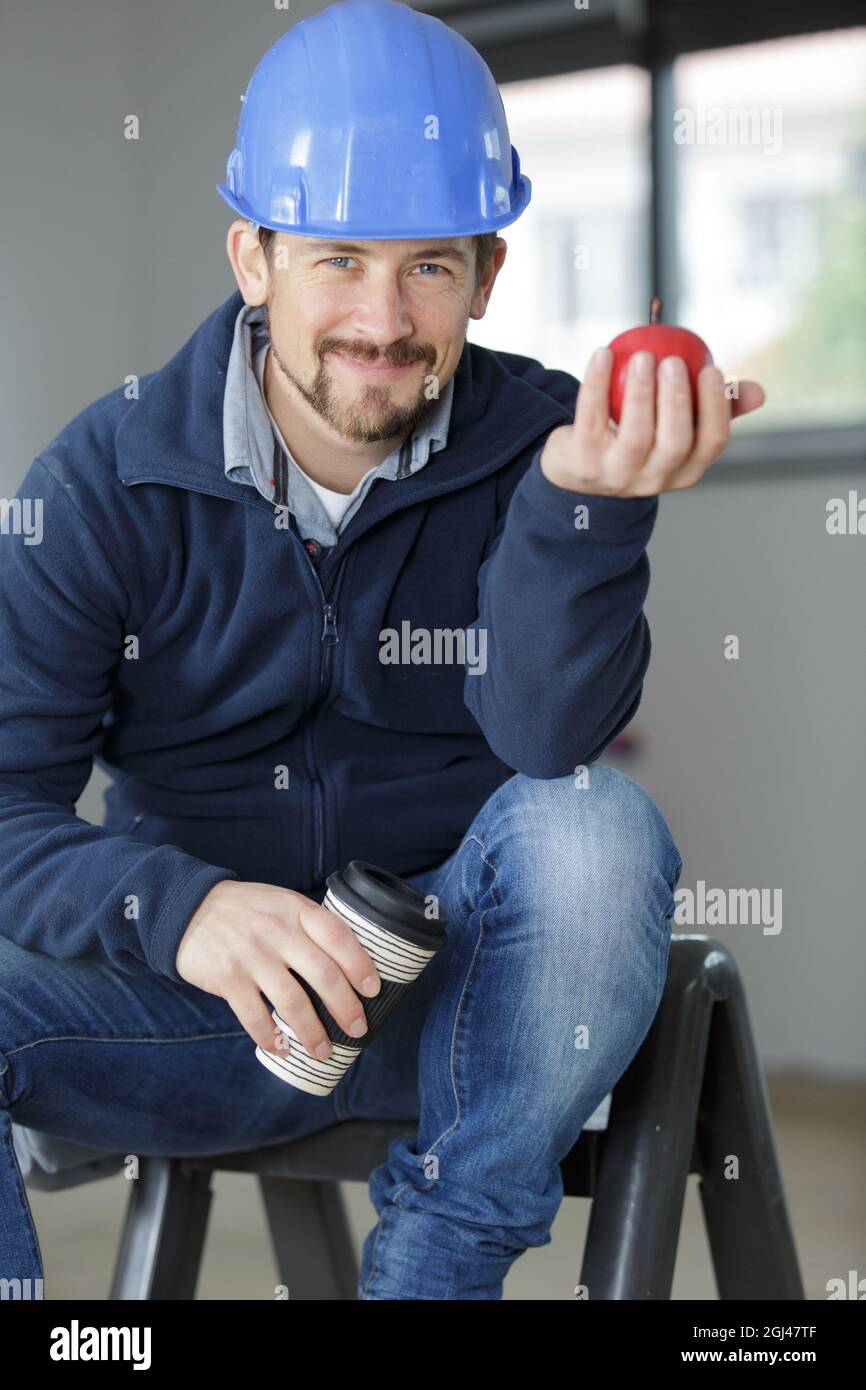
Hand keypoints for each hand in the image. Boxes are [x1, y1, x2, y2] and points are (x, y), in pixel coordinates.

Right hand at [175, 880, 380, 1059]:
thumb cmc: (245, 910)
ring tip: (324, 1051)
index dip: (360, 965)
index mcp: (296, 910)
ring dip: (312, 1032)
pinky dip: (271, 1038)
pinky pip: (255, 1017)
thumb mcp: (281, 903)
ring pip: (293, 1002)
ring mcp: (252, 956)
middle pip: (323, 975)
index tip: (373, 990)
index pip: (338, 936)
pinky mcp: (228, 979)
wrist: (187, 908)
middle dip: (346, 1008)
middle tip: (358, 1029)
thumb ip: (308, 926)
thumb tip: (347, 965)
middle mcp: (277, 932)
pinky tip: (282, 1049)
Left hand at [540, 346, 765, 497]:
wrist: (577, 469)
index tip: (713, 369)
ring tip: (644, 355)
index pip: (711, 442)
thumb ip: (714, 408)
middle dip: (678, 400)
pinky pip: (593, 418)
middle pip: (675, 442)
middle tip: (674, 361)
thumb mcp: (677, 428)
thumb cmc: (640, 436)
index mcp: (686, 470)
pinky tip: (604, 353)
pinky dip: (597, 383)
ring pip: (635, 436)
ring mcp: (617, 475)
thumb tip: (758, 392)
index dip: (717, 407)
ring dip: (641, 393)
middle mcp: (654, 479)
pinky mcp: (583, 463)